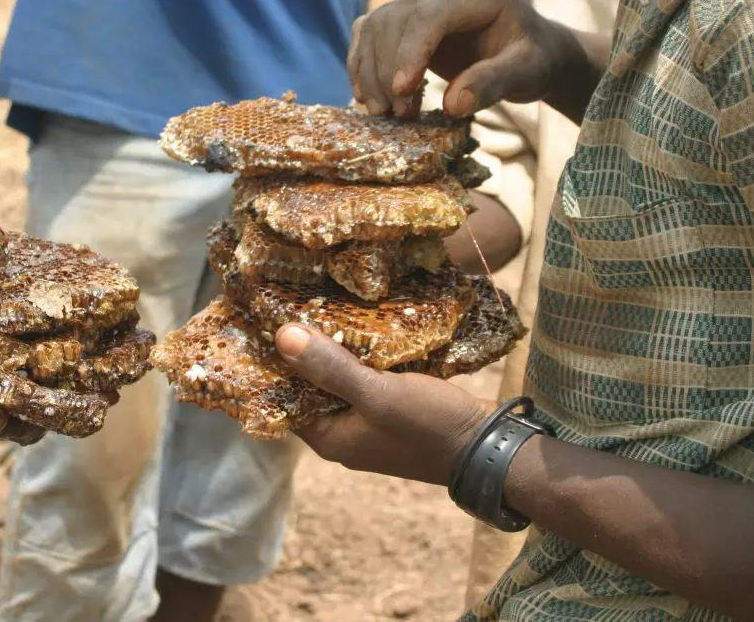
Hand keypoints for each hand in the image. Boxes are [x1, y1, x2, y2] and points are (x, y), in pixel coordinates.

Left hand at [275, 324, 487, 484]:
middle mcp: (344, 433)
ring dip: (334, 351)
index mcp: (330, 438)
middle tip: (292, 304)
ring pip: (339, 381)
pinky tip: (361, 325)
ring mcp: (369, 423)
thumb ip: (331, 368)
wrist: (489, 448)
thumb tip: (282, 336)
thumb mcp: (378, 393)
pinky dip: (361, 357)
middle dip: (304, 352)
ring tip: (320, 306)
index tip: (264, 323)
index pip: (284, 398)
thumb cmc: (429, 425)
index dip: (273, 364)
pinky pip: (366, 379)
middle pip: (311, 387)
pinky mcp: (393, 410)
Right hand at [349, 0, 603, 122]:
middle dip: (387, 70)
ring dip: (370, 72)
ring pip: (375, 27)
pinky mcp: (405, 22)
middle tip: (396, 114)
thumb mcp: (527, 74)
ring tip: (383, 113)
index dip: (409, 52)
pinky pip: (369, 34)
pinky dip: (361, 65)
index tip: (403, 92)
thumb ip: (494, 84)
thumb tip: (454, 104)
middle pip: (395, 21)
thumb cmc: (533, 61)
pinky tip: (368, 97)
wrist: (529, 53)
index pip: (429, 15)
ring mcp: (420, 2)